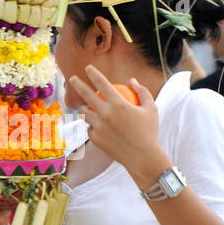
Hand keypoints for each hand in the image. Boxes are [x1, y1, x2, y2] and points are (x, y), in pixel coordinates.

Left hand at [66, 67, 167, 181]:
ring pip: (84, 113)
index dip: (93, 74)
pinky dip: (93, 125)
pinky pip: (89, 127)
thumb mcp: (151, 108)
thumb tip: (131, 80)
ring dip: (84, 108)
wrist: (142, 156)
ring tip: (87, 106)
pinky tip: (98, 126)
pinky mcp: (94, 138)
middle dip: (77, 84)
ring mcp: (98, 127)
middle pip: (86, 95)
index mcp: (118, 104)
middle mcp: (105, 114)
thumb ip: (142, 91)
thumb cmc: (149, 130)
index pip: (102, 84)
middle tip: (72, 78)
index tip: (88, 67)